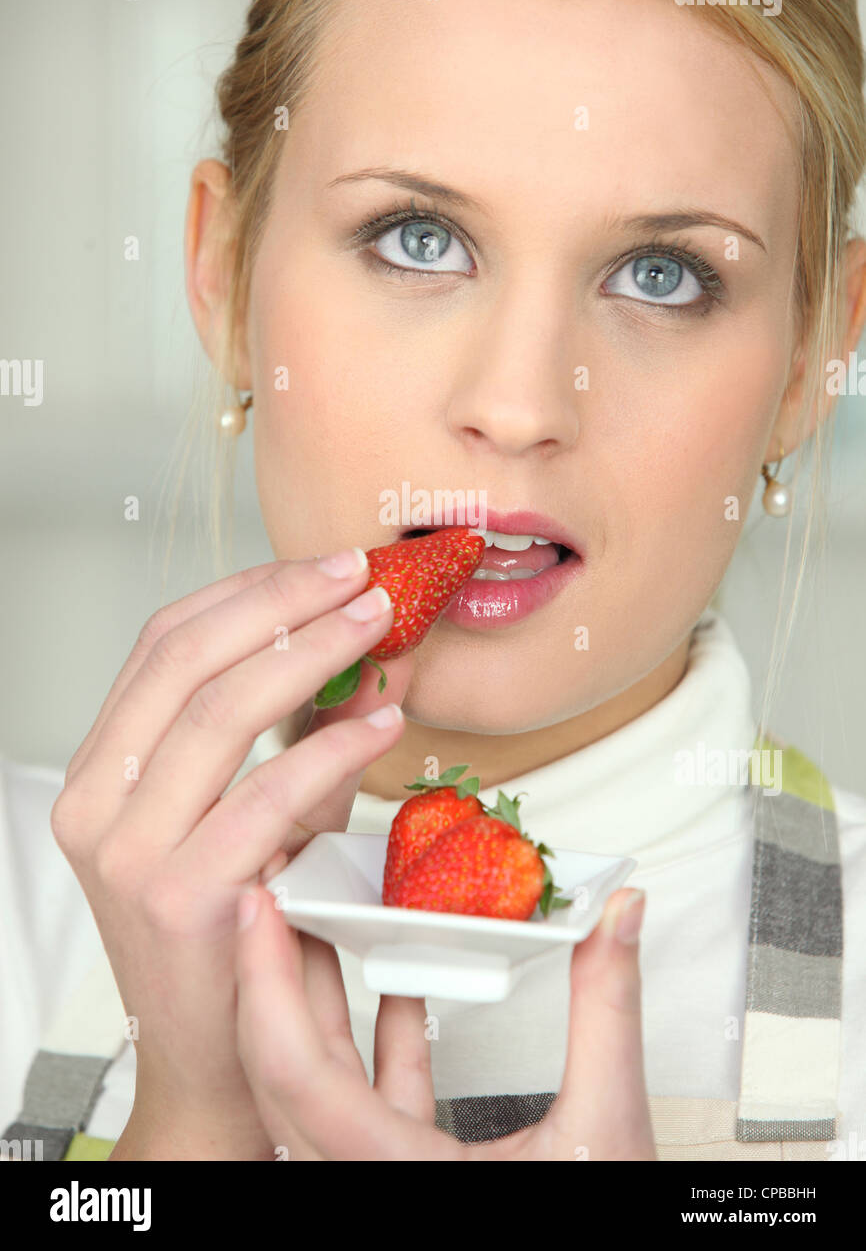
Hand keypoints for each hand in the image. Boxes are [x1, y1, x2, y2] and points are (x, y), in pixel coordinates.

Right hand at [50, 551, 412, 1159]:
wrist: (218, 1056)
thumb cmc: (234, 933)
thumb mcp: (255, 817)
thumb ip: (293, 739)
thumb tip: (358, 658)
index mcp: (101, 771)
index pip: (162, 644)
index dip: (247, 591)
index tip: (319, 566)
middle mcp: (98, 803)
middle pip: (187, 659)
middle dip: (284, 604)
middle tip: (359, 580)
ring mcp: (129, 850)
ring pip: (220, 712)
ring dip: (312, 654)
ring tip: (376, 629)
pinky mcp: (180, 895)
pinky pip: (266, 795)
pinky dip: (332, 749)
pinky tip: (379, 726)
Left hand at [234, 884, 656, 1160]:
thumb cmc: (592, 1244)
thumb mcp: (608, 1128)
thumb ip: (607, 1010)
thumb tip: (617, 915)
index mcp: (395, 1174)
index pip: (294, 1071)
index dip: (265, 981)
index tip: (262, 909)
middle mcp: (365, 1180)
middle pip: (280, 1071)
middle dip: (268, 973)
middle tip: (271, 896)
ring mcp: (374, 1179)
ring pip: (312, 1084)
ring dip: (311, 999)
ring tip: (318, 922)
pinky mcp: (399, 1173)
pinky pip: (359, 1098)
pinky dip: (371, 1035)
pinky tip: (400, 982)